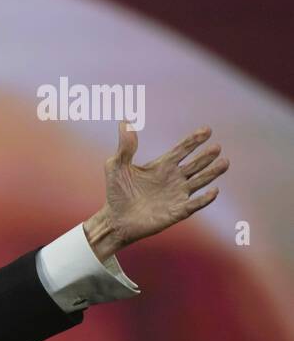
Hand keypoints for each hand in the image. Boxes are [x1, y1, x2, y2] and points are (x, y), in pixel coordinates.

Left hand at [83, 124, 227, 261]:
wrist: (115, 220)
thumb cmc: (116, 192)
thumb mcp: (117, 166)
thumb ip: (125, 146)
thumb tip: (124, 120)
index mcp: (162, 165)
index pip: (182, 149)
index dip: (193, 140)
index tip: (207, 130)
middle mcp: (174, 178)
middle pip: (195, 164)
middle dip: (206, 156)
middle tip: (216, 147)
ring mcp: (177, 195)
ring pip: (200, 181)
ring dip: (212, 173)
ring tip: (224, 162)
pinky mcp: (177, 212)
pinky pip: (195, 204)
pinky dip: (205, 199)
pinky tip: (214, 191)